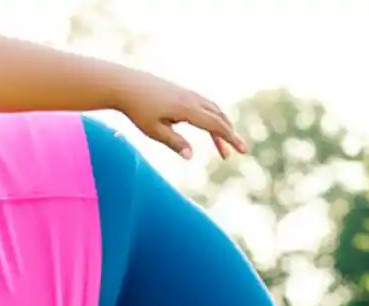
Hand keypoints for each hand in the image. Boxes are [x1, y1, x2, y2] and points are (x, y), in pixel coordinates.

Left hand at [117, 72, 247, 159]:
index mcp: (188, 109)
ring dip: (220, 126)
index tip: (243, 150)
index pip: (216, 126)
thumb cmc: (137, 110)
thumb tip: (191, 156)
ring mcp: (188, 93)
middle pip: (218, 117)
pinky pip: (204, 105)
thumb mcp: (154, 130)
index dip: (231, 139)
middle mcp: (192, 99)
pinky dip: (211, 117)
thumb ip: (174, 142)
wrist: (125, 85)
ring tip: (220, 146)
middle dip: (228, 135)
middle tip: (231, 154)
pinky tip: (207, 127)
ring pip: (213, 110)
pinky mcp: (182, 92)